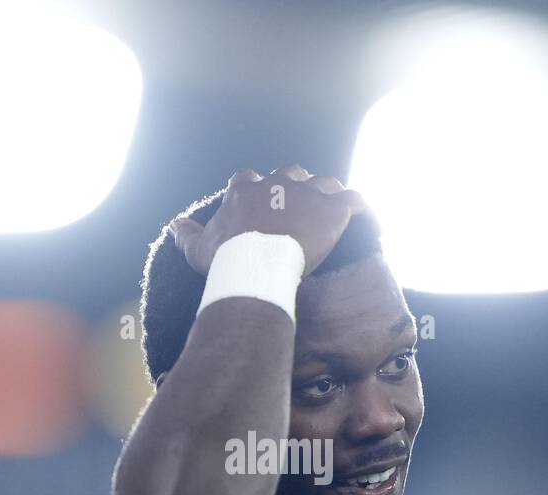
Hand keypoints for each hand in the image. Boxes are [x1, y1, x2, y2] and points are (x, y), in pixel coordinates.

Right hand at [168, 165, 378, 277]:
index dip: (260, 193)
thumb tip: (173, 225)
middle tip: (303, 215)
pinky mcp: (334, 208)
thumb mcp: (199, 248)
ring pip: (325, 185)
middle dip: (298, 190)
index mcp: (246, 187)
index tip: (264, 211)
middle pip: (292, 176)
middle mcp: (278, 181)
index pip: (252, 180)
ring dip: (330, 198)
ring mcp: (308, 192)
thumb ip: (186, 234)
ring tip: (337, 217)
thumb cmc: (226, 259)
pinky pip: (357, 201)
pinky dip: (367, 212)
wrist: (255, 266)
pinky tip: (374, 226)